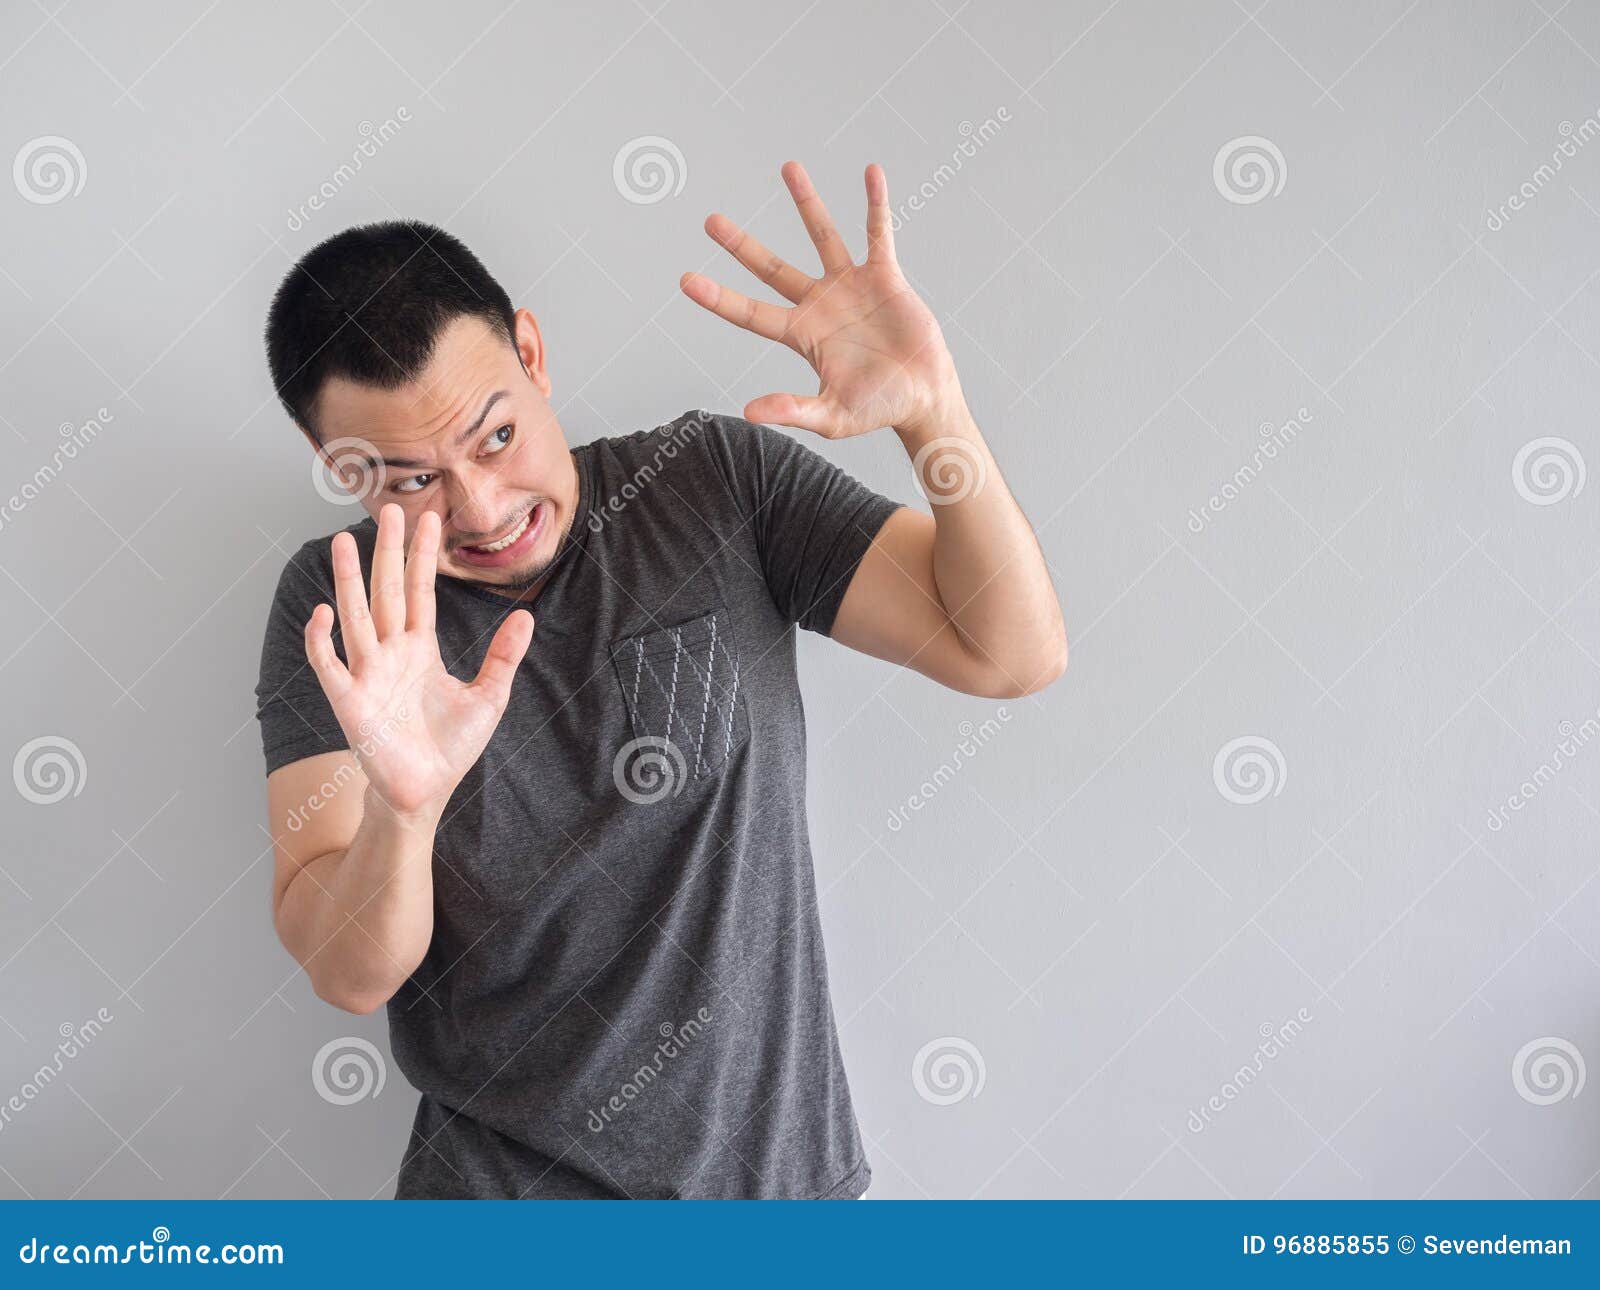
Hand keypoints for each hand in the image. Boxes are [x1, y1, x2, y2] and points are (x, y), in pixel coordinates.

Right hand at [303, 504, 534, 819]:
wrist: (425, 791)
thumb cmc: (450, 747)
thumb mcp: (488, 697)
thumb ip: (502, 656)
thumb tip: (526, 615)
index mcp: (420, 649)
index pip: (420, 591)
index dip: (423, 556)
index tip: (429, 518)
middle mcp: (390, 653)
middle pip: (386, 591)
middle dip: (387, 551)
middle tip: (388, 509)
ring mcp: (367, 674)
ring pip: (355, 616)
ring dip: (348, 580)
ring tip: (343, 541)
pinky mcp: (348, 701)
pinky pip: (328, 664)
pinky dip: (321, 639)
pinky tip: (322, 611)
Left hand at [680, 161, 960, 438]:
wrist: (922, 396)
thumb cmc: (877, 409)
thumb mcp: (831, 416)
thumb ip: (792, 410)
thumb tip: (748, 413)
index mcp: (801, 335)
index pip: (749, 313)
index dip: (719, 298)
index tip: (686, 280)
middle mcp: (819, 303)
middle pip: (770, 268)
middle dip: (741, 245)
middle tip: (710, 220)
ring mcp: (850, 286)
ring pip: (821, 235)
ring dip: (805, 203)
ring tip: (788, 167)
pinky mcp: (885, 276)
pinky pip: (878, 233)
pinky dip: (875, 204)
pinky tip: (871, 173)